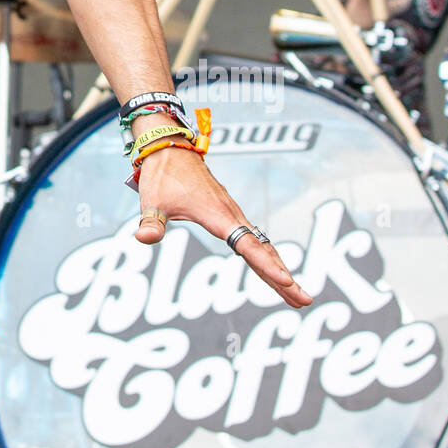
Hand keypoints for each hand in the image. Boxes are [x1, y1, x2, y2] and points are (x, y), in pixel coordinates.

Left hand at [135, 145, 311, 308]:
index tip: (286, 282)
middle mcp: (231, 215)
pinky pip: (254, 239)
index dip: (267, 266)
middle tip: (304, 301)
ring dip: (279, 269)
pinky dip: (267, 257)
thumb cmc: (161, 175)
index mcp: (218, 215)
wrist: (169, 147)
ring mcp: (233, 213)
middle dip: (284, 278)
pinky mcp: (229, 213)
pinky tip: (273, 269)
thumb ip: (151, 223)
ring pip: (262, 246)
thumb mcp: (152, 201)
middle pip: (264, 251)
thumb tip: (143, 239)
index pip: (248, 247)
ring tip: (297, 295)